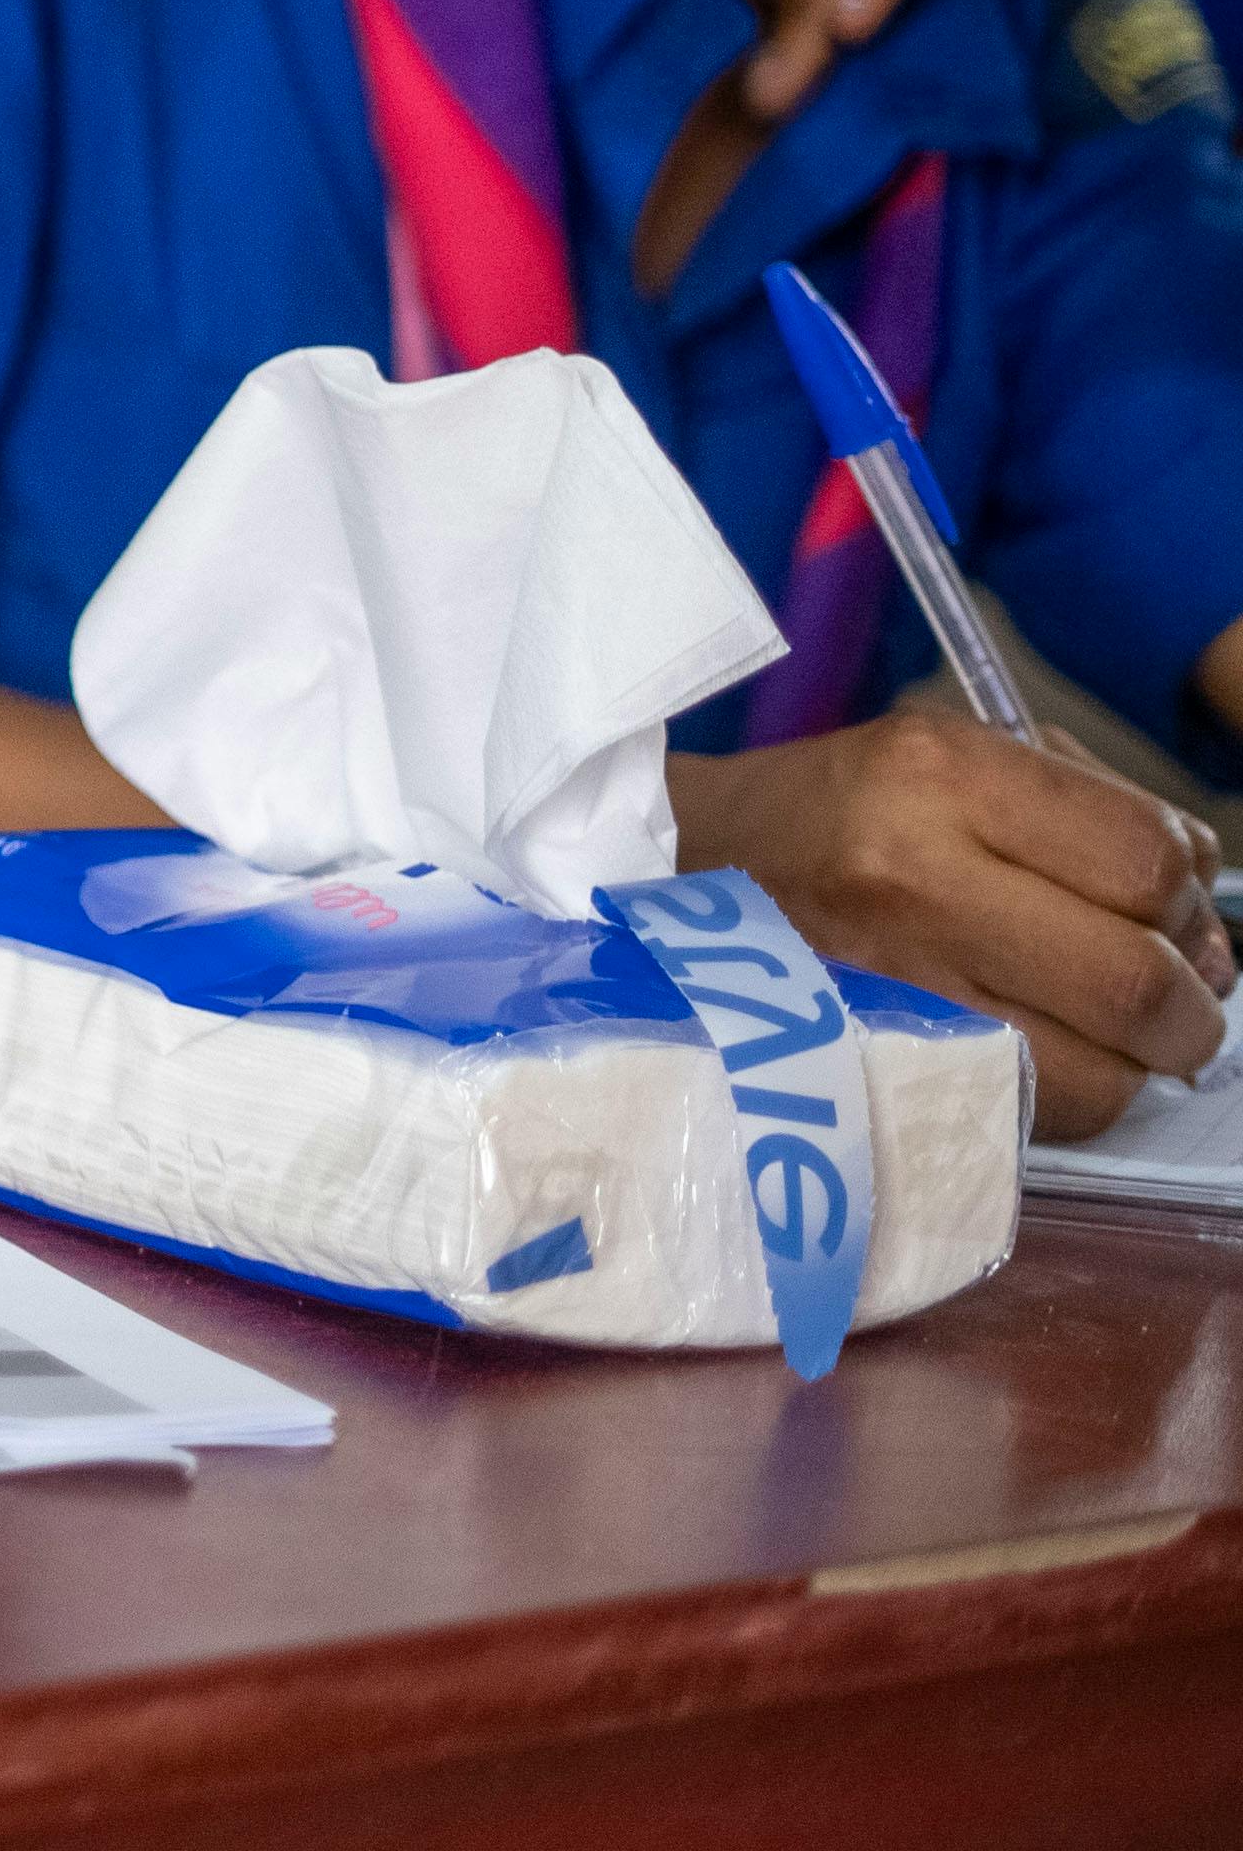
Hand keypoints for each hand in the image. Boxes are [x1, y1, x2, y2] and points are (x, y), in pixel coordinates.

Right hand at [671, 710, 1232, 1135]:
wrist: (674, 870)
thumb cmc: (835, 809)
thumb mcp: (949, 751)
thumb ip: (1090, 810)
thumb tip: (1205, 917)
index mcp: (938, 775)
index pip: (1144, 859)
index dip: (1187, 898)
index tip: (1173, 911)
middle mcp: (912, 876)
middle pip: (1135, 979)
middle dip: (1188, 1005)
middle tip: (1173, 997)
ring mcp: (889, 982)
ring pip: (1099, 1071)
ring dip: (1134, 1064)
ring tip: (1112, 1033)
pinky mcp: (873, 1059)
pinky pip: (1030, 1112)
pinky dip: (1070, 1096)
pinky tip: (1046, 1055)